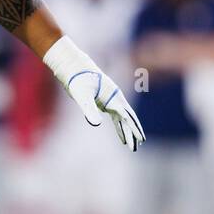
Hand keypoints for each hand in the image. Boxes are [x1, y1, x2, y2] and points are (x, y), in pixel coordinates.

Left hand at [44, 35, 144, 152]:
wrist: (73, 68)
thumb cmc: (78, 80)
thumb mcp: (82, 95)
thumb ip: (89, 109)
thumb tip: (95, 124)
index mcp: (113, 97)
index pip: (126, 116)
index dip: (132, 128)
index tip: (138, 140)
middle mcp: (115, 98)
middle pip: (128, 118)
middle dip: (133, 132)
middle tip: (139, 145)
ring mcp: (110, 100)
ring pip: (123, 119)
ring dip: (127, 132)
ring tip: (132, 146)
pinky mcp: (104, 102)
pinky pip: (116, 118)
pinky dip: (119, 127)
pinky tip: (121, 137)